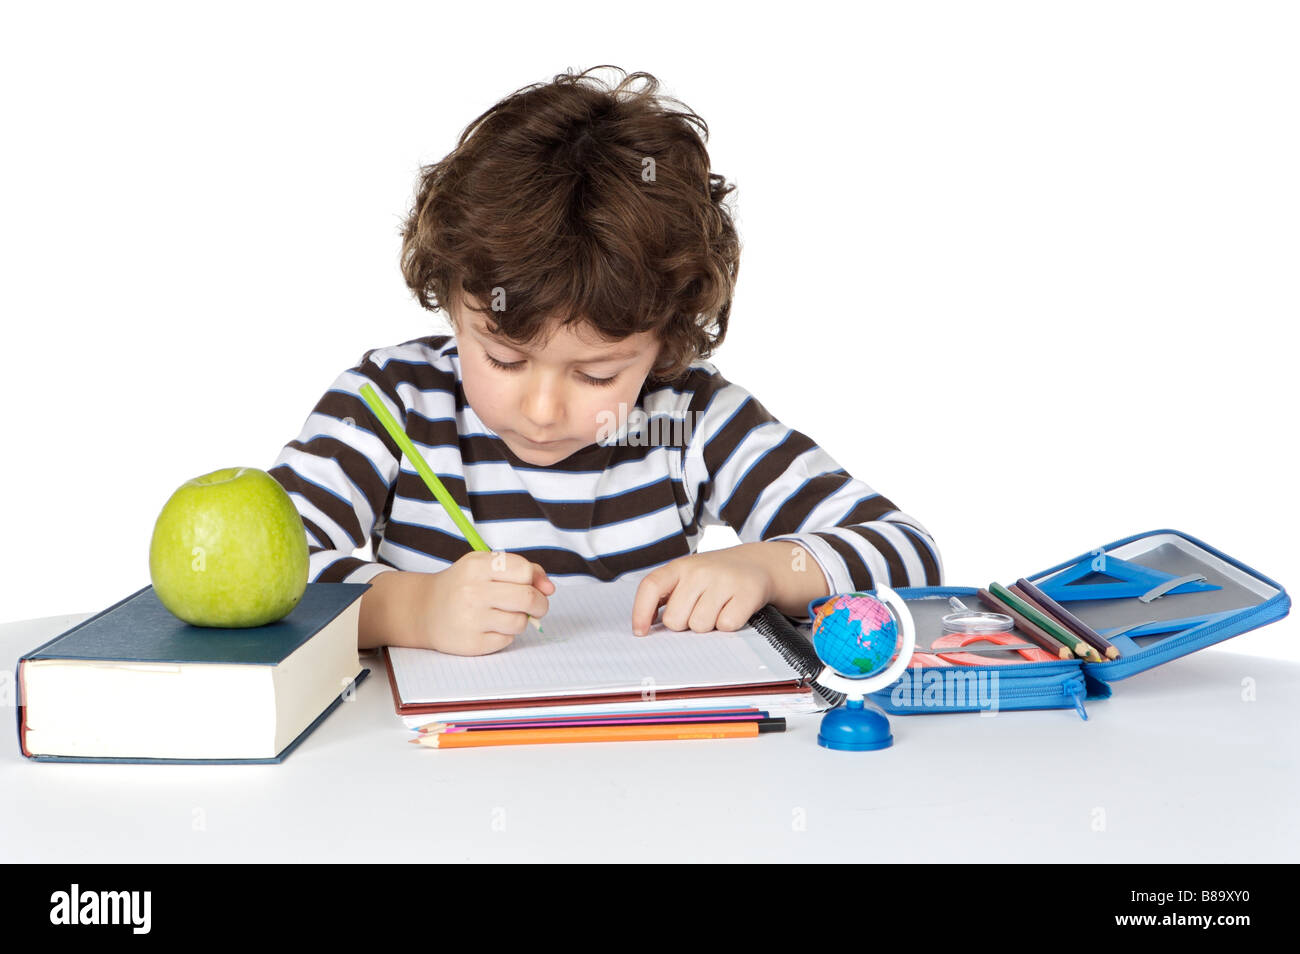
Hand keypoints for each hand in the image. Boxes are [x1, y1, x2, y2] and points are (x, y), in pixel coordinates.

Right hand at [412, 550, 553, 655]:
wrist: (424, 610)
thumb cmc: (463, 584)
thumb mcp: (486, 565)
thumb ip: (522, 569)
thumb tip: (549, 588)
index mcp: (477, 566)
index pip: (524, 571)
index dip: (535, 580)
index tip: (534, 586)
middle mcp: (472, 591)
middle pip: (528, 598)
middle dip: (540, 604)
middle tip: (536, 607)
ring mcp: (470, 619)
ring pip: (520, 622)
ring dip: (520, 620)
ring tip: (504, 615)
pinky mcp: (471, 643)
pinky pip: (507, 640)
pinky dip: (505, 634)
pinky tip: (489, 627)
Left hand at [630, 548, 775, 636]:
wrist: (758, 563)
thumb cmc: (716, 576)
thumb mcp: (688, 576)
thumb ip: (666, 596)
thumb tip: (645, 626)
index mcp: (680, 566)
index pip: (651, 587)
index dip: (640, 612)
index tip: (640, 632)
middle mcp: (699, 571)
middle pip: (675, 619)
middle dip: (684, 623)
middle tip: (699, 610)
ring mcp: (723, 580)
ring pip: (700, 626)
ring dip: (708, 625)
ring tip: (718, 608)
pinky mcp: (746, 593)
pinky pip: (726, 626)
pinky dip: (729, 624)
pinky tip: (733, 609)